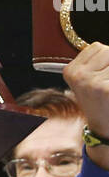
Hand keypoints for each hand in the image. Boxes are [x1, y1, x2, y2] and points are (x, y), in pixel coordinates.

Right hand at [64, 43, 108, 168]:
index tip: (104, 76)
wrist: (103, 129)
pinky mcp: (106, 89)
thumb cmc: (99, 103)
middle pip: (108, 51)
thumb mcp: (87, 82)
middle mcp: (78, 76)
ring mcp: (93, 83)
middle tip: (107, 83)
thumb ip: (95, 62)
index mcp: (70, 71)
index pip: (97, 47)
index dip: (106, 59)